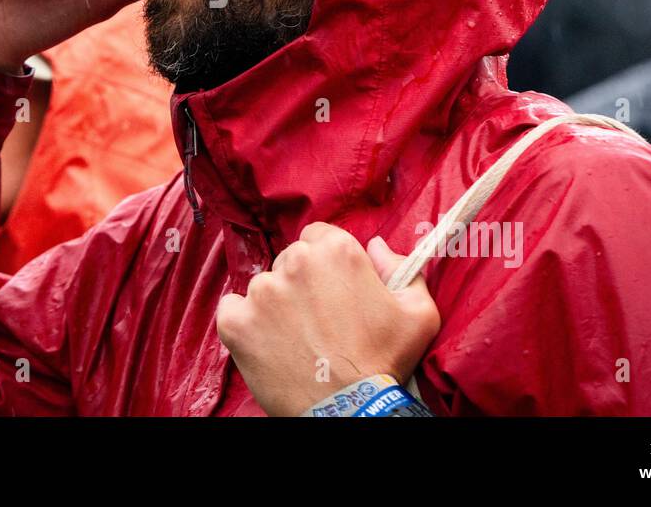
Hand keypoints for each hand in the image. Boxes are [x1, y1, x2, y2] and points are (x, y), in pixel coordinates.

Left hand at [216, 222, 439, 416]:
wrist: (349, 412)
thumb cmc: (384, 364)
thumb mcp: (418, 314)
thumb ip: (401, 269)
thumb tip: (377, 245)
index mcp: (336, 251)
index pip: (317, 237)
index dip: (325, 264)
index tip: (330, 288)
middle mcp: (295, 262)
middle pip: (289, 260)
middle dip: (301, 283)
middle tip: (316, 319)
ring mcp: (261, 291)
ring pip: (263, 286)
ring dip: (275, 305)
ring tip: (295, 338)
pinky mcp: (236, 321)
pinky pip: (232, 308)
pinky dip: (245, 322)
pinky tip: (267, 342)